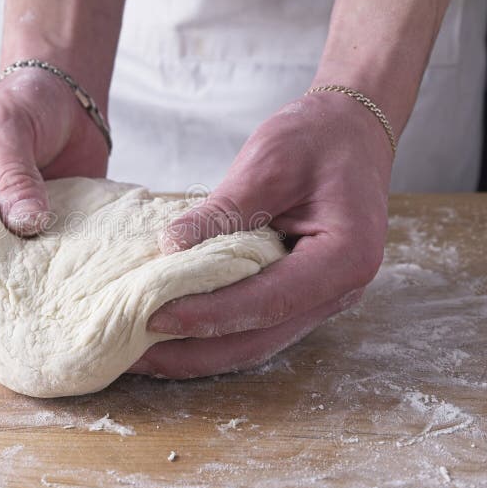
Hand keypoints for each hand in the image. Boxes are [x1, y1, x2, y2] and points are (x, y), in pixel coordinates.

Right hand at [0, 69, 108, 312]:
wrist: (65, 103)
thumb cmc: (21, 107)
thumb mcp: (6, 134)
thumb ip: (14, 179)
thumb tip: (26, 224)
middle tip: (7, 318)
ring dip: (12, 295)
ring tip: (31, 319)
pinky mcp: (30, 241)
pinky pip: (32, 270)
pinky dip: (41, 285)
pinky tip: (55, 302)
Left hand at [130, 92, 394, 377]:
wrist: (351, 130)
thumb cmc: (318, 138)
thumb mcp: (269, 163)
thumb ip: (224, 209)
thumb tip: (171, 246)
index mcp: (345, 258)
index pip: (269, 300)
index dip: (210, 314)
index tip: (155, 317)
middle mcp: (339, 290)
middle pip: (261, 338)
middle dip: (195, 352)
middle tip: (135, 357)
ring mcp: (320, 297)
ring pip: (257, 341)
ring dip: (201, 353)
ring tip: (145, 357)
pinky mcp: (299, 292)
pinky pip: (256, 324)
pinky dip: (215, 333)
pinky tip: (175, 334)